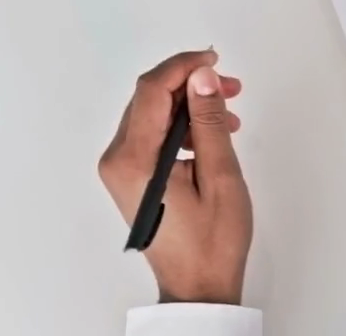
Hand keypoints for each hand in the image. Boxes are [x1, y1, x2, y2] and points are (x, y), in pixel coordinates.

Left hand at [97, 50, 251, 304]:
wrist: (197, 285)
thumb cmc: (211, 243)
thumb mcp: (220, 175)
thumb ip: (208, 121)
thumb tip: (201, 77)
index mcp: (134, 160)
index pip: (151, 90)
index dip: (183, 67)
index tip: (212, 60)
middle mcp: (118, 161)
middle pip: (149, 98)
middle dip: (189, 84)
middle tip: (226, 85)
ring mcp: (122, 170)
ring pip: (152, 113)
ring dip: (189, 104)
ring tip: (227, 111)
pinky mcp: (131, 176)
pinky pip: (153, 134)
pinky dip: (181, 125)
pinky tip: (210, 133)